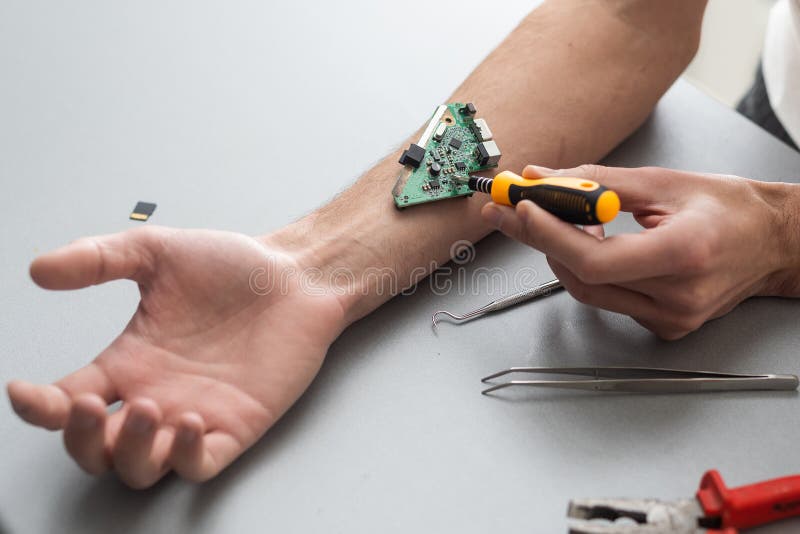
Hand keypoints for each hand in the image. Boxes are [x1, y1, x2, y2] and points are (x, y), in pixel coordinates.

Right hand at [7, 227, 344, 486]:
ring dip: (130, 451)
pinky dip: (184, 457)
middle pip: (96, 449)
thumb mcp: (157, 252)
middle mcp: (156, 394)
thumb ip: (99, 259)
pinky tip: (188, 421)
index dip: (39, 407)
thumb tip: (39, 270)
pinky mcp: (236, 426)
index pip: (68, 400)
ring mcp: (194, 415)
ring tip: (149, 408)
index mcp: (131, 361)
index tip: (23, 390)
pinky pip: (199, 464)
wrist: (296, 276)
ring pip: (141, 467)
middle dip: (81, 440)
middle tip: (89, 407)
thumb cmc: (234, 267)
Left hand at [481, 164, 799, 338]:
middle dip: (540, 240)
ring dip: (561, 255)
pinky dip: (588, 271)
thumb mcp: (663, 183)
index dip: (550, 235)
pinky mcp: (664, 326)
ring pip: (588, 292)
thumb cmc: (730, 209)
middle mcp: (678, 296)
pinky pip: (608, 300)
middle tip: (513, 210)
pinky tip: (591, 244)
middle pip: (582, 277)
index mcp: (684, 254)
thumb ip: (596, 182)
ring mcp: (671, 318)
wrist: (773, 244)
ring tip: (557, 221)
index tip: (522, 207)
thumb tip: (541, 179)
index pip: (595, 260)